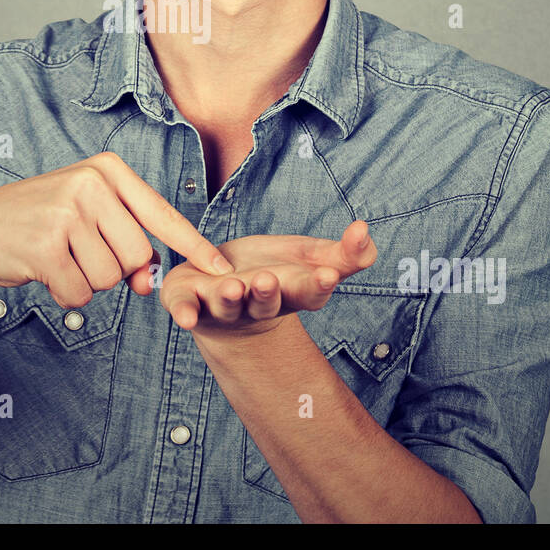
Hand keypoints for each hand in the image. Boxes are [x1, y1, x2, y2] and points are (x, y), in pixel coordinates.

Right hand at [0, 151, 232, 307]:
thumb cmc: (37, 221)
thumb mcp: (85, 214)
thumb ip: (124, 240)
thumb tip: (147, 284)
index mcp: (107, 170)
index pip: (161, 214)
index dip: (195, 246)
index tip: (223, 268)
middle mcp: (91, 184)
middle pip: (138, 255)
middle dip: (115, 269)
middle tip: (79, 252)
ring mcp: (67, 212)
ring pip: (111, 278)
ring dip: (87, 280)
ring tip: (58, 256)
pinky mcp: (46, 245)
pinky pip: (81, 292)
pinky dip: (66, 293)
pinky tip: (44, 270)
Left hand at [159, 221, 377, 337]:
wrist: (226, 291)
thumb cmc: (276, 273)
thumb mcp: (312, 258)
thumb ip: (346, 254)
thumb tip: (365, 230)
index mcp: (290, 294)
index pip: (309, 294)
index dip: (318, 285)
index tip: (328, 274)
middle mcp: (256, 305)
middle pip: (266, 304)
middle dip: (268, 294)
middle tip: (270, 279)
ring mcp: (222, 306)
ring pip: (227, 305)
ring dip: (230, 299)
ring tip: (233, 286)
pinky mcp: (190, 301)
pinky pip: (185, 308)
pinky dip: (184, 313)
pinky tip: (185, 319)